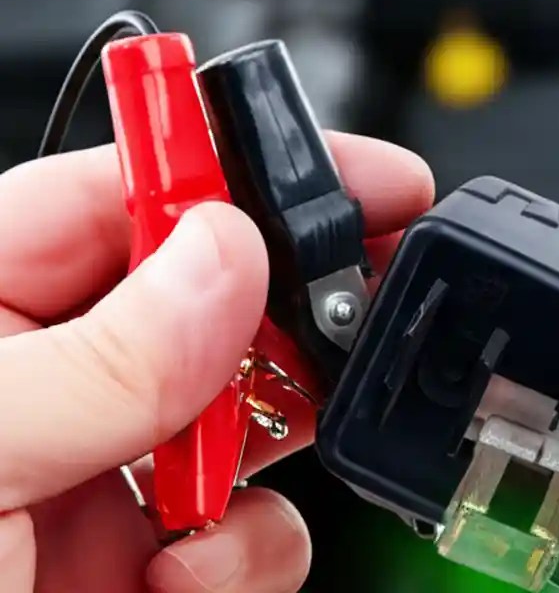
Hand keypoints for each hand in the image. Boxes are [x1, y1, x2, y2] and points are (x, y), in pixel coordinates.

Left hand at [0, 133, 433, 592]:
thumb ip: (91, 360)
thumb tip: (220, 259)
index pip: (109, 197)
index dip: (226, 163)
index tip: (336, 164)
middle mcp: (41, 389)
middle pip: (205, 296)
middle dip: (287, 307)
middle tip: (362, 299)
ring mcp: (98, 481)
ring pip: (247, 413)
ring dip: (268, 448)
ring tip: (220, 485)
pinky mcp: (143, 567)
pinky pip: (247, 532)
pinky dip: (250, 554)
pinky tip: (193, 570)